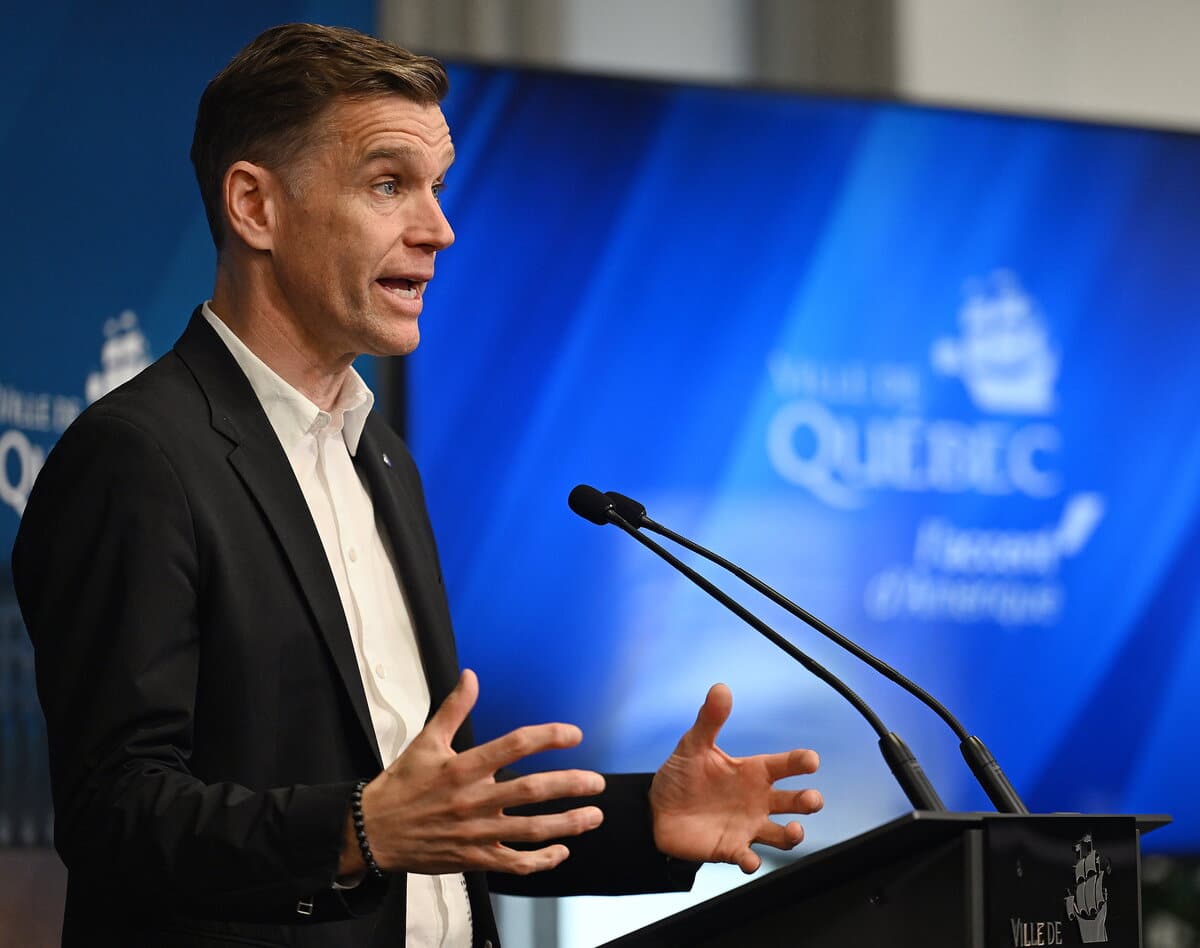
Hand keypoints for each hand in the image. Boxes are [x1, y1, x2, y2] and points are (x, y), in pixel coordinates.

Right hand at [344, 669, 605, 876]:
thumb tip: (471, 676)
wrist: (373, 833)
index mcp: (462, 767)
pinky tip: (561, 852)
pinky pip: (514, 863)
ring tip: (594, 816)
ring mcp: (476, 833)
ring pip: (530, 830)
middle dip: (570, 786)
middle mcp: (473, 800)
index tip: (574, 735)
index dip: (548, 737)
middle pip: (532, 791)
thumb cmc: (401, 785)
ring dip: (567, 824)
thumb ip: (454, 709)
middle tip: (597, 782)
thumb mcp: (425, 741)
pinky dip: (541, 861)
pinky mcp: (474, 859)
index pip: (514, 746)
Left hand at [649, 683, 822, 873]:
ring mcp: (747, 826)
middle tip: (811, 799)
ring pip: (782, 834)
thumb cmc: (681, 776)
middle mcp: (757, 800)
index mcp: (752, 772)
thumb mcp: (693, 745)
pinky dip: (753, 862)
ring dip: (793, 834)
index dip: (801, 762)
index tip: (811, 760)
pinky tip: (749, 859)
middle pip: (794, 802)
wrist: (656, 810)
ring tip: (793, 830)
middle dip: (808, 801)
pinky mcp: (731, 848)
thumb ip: (710, 720)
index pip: (785, 765)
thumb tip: (720, 688)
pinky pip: (749, 858)